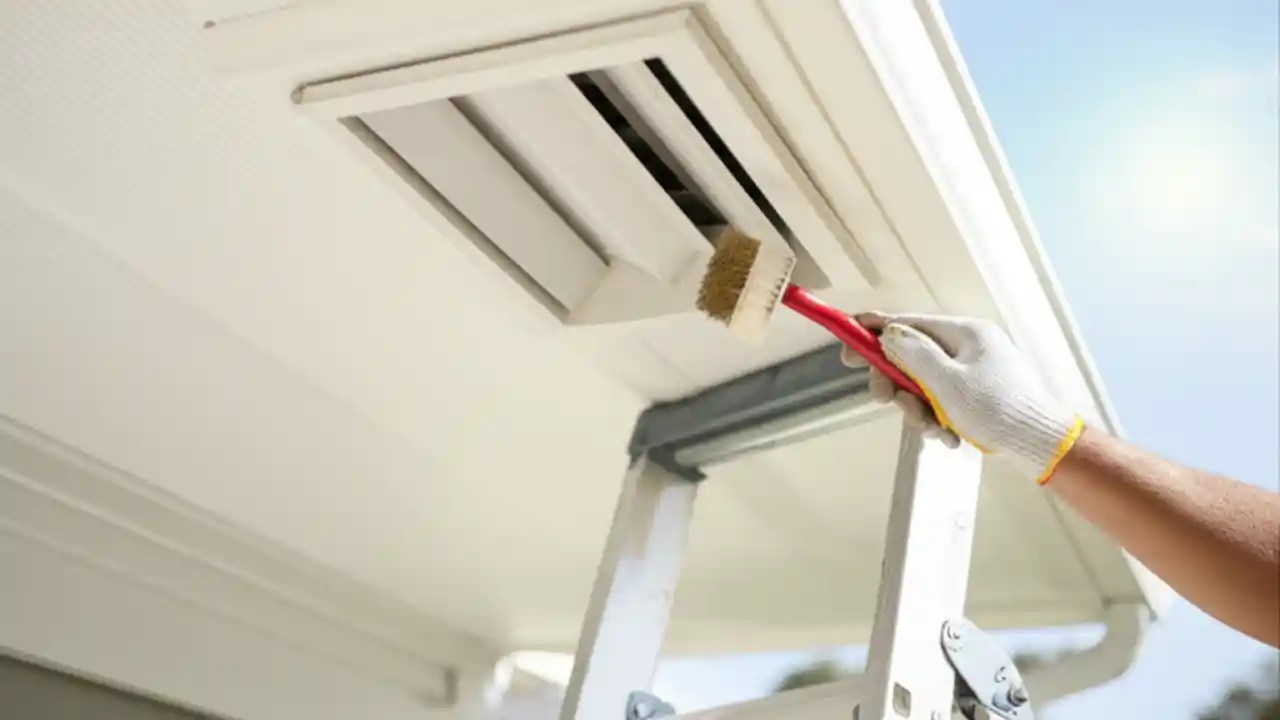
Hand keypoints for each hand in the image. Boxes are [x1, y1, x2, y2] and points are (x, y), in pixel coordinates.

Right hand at [842, 312, 1084, 483]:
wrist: (1041, 443)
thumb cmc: (996, 409)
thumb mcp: (947, 381)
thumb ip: (913, 354)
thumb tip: (888, 333)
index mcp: (964, 333)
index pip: (909, 322)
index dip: (874, 330)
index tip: (847, 340)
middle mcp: (969, 346)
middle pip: (913, 356)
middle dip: (898, 384)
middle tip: (886, 402)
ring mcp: (974, 369)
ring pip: (925, 383)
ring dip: (919, 408)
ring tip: (933, 430)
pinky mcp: (978, 393)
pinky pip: (943, 399)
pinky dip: (939, 417)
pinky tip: (949, 437)